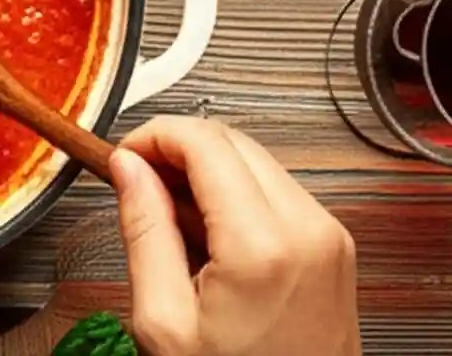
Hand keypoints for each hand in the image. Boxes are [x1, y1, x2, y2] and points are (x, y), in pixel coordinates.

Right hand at [110, 117, 360, 355]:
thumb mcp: (162, 319)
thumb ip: (143, 230)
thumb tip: (129, 168)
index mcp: (261, 245)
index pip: (204, 142)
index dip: (154, 136)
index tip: (122, 155)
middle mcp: (307, 229)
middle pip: (232, 140)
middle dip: (177, 148)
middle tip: (137, 181)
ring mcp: (327, 237)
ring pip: (255, 159)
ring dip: (205, 170)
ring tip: (169, 218)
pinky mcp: (332, 247)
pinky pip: (276, 190)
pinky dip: (234, 193)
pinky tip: (206, 233)